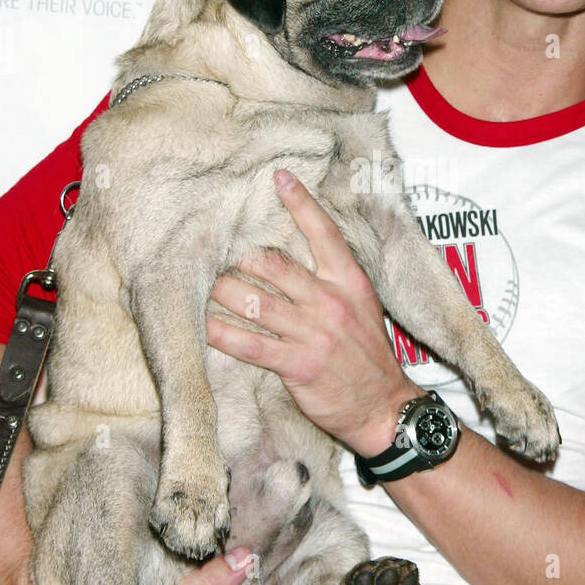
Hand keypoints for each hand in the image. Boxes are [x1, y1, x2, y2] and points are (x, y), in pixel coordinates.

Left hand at [206, 169, 421, 455]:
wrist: (384, 406)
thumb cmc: (367, 355)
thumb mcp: (361, 307)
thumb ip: (331, 282)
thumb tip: (290, 262)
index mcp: (349, 281)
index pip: (323, 232)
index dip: (300, 202)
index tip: (279, 177)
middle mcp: (329, 301)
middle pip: (273, 263)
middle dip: (237, 255)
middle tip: (211, 247)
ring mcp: (313, 333)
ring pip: (254, 301)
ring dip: (220, 291)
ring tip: (200, 284)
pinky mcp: (298, 365)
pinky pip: (250, 344)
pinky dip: (222, 334)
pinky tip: (203, 327)